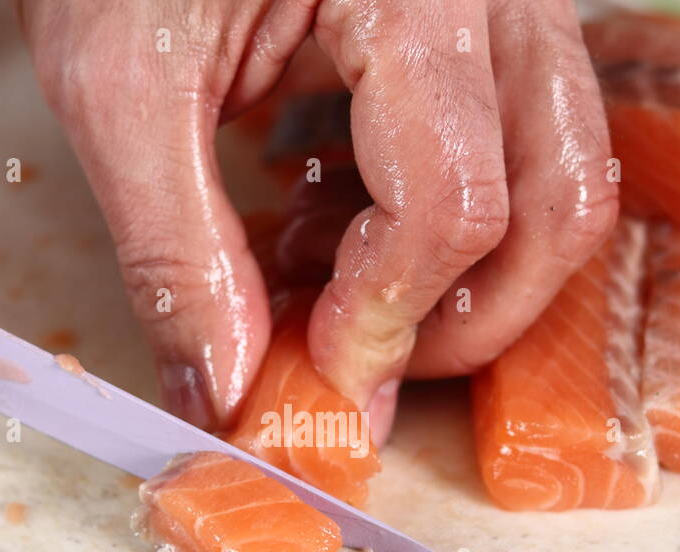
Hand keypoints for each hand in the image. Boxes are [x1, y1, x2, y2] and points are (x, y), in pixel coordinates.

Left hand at [22, 0, 616, 437]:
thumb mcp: (117, 81)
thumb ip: (176, 247)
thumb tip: (223, 387)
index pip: (454, 201)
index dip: (388, 319)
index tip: (322, 377)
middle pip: (560, 199)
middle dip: (470, 316)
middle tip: (364, 363)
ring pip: (563, 174)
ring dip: (468, 274)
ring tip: (335, 281)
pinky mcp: (480, 19)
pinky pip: (518, 144)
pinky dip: (445, 220)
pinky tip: (343, 223)